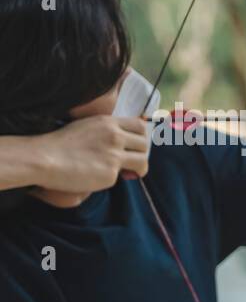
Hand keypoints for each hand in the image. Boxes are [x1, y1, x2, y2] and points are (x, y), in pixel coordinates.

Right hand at [28, 116, 150, 207]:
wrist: (43, 158)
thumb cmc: (58, 144)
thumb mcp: (85, 127)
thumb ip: (105, 131)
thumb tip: (121, 142)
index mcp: (107, 122)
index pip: (139, 125)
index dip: (141, 136)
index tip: (136, 145)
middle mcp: (114, 136)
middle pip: (145, 143)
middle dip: (142, 153)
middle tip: (132, 162)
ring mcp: (114, 154)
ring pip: (143, 161)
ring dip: (139, 168)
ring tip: (129, 173)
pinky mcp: (110, 172)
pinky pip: (120, 177)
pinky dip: (115, 179)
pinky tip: (100, 178)